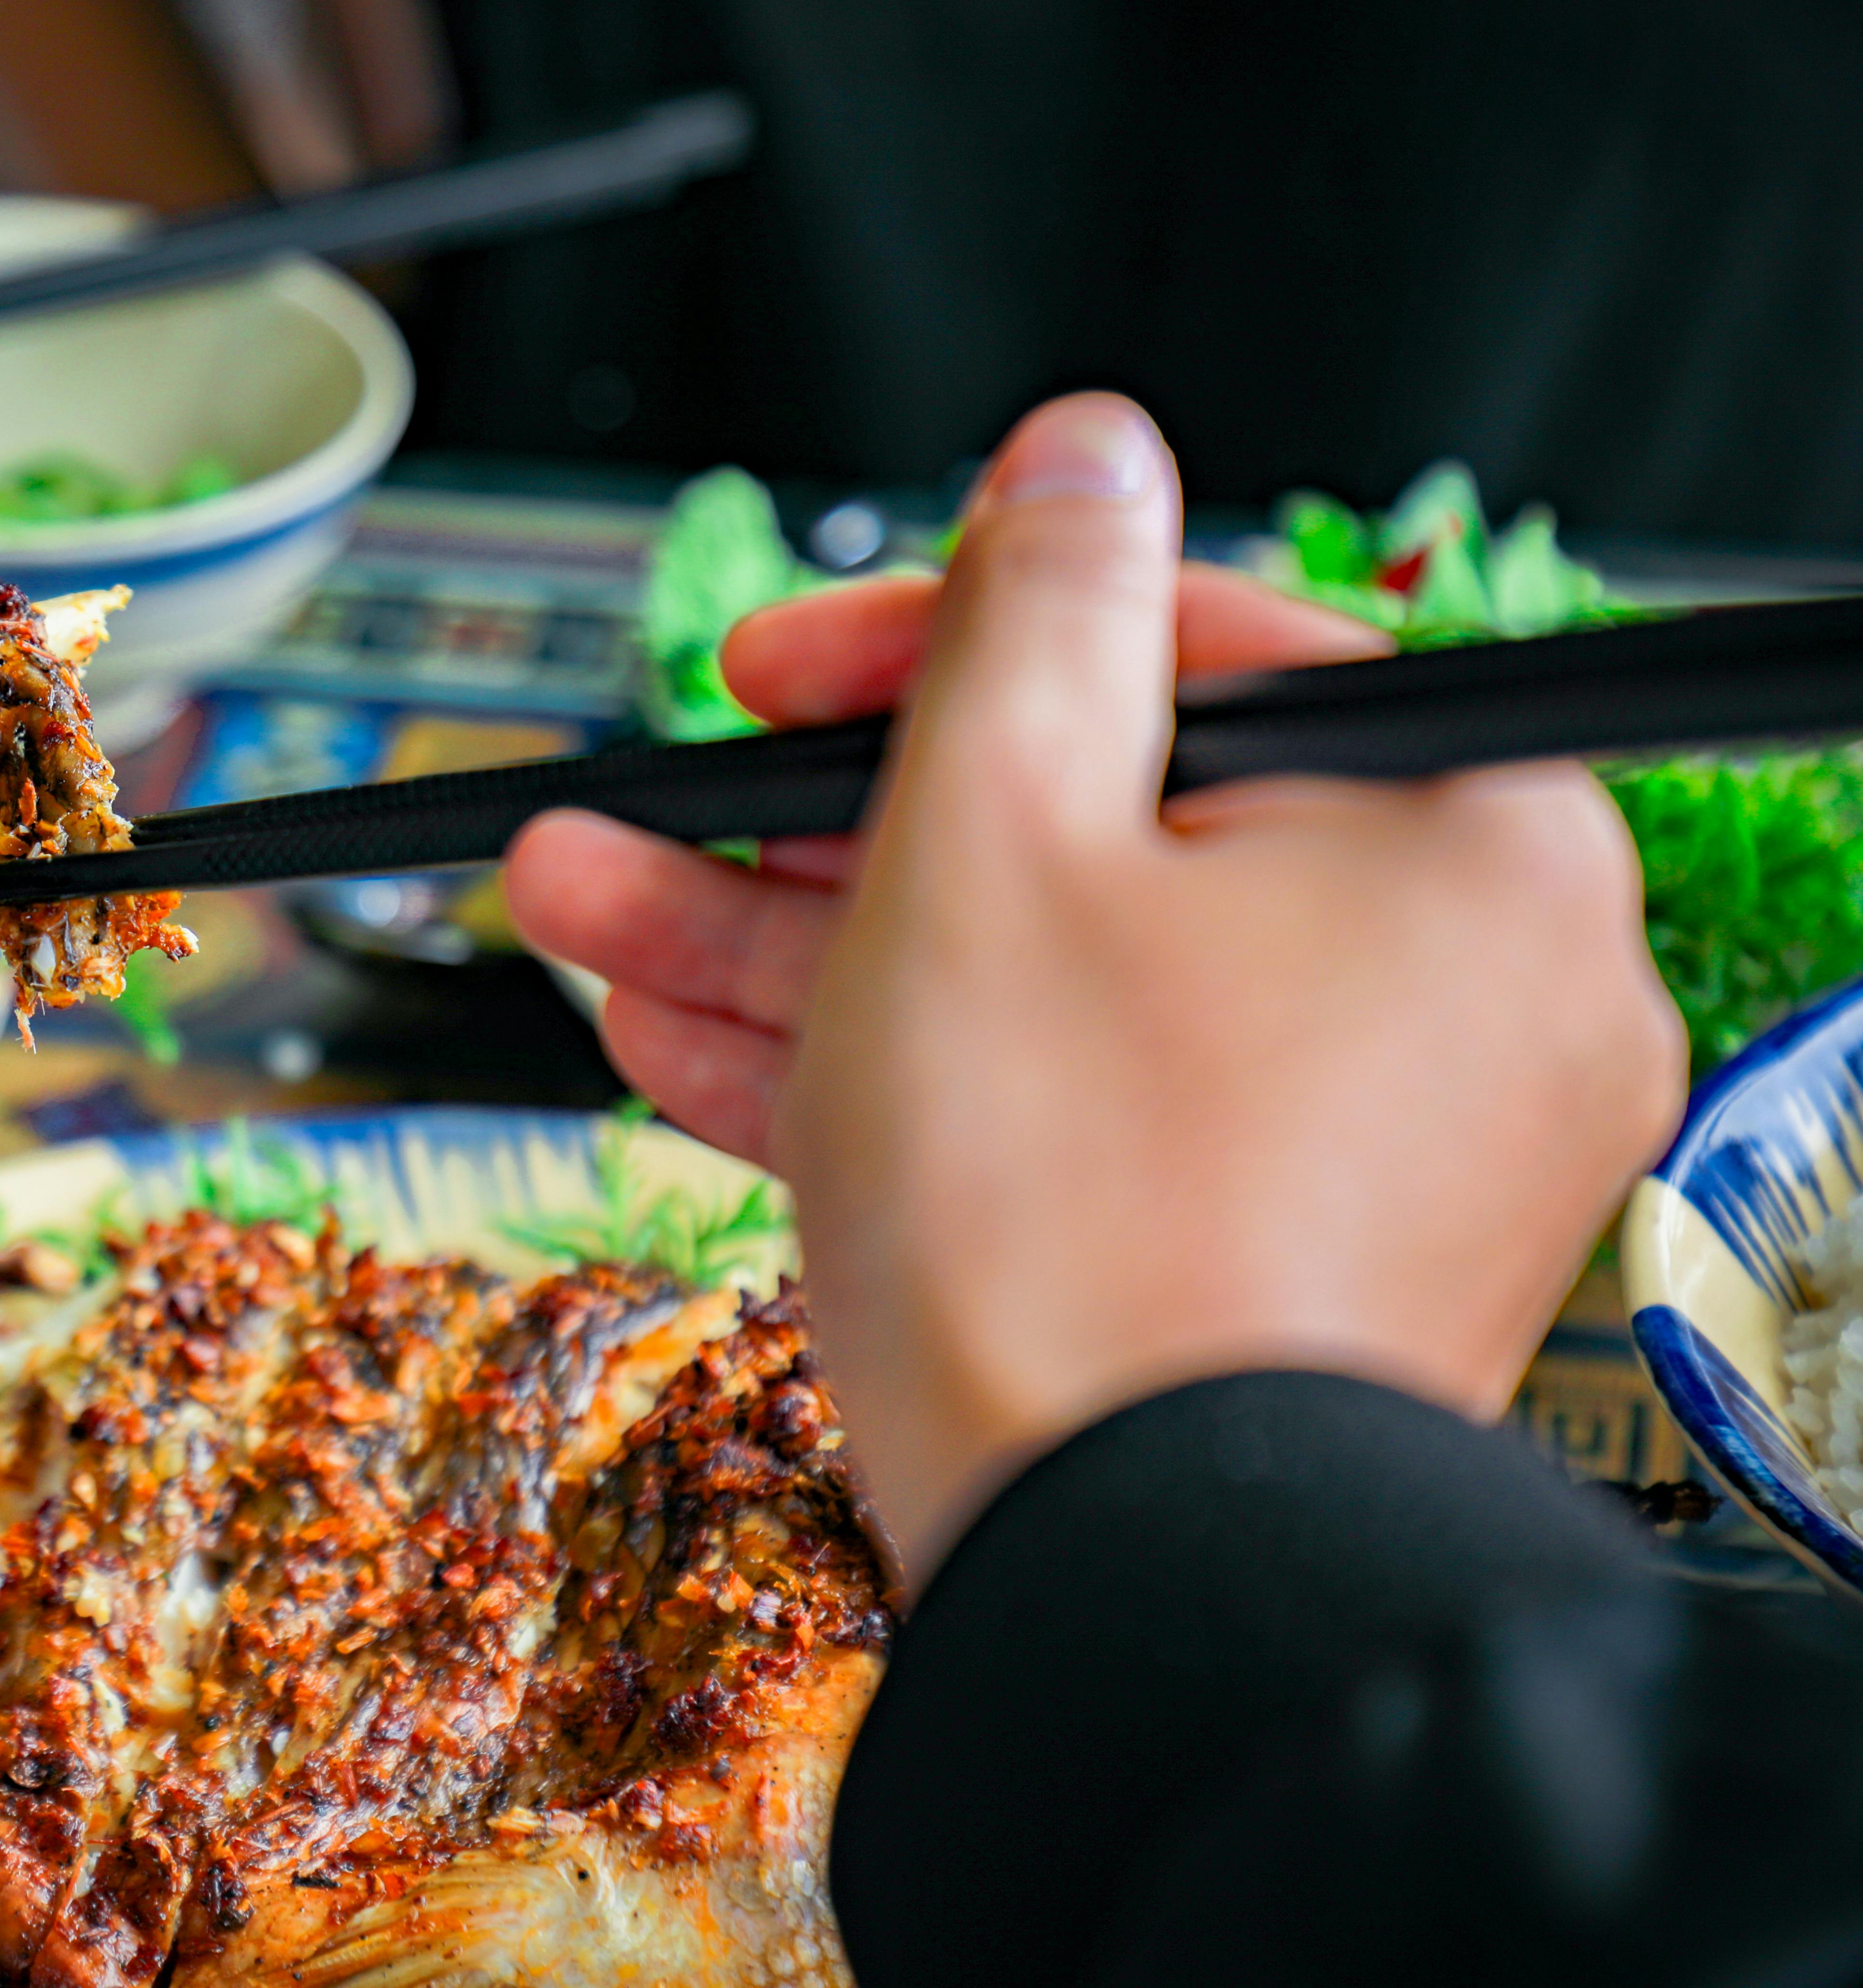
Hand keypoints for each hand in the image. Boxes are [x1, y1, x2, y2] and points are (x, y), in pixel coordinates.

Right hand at [506, 394, 1685, 1575]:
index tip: (771, 670)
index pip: (1175, 651)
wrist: (1114, 1589)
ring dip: (795, 949)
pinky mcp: (1256, 1251)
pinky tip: (677, 1038)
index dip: (932, 643)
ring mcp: (1357, 1137)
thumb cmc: (1068, 1220)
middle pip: (1081, 834)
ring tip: (585, 916)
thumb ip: (1028, 614)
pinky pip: (1057, 1109)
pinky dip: (887, 1071)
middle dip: (806, 829)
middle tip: (641, 812)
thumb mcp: (987, 831)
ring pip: (1035, 982)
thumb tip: (1083, 450)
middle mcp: (1449, 980)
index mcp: (1454, 835)